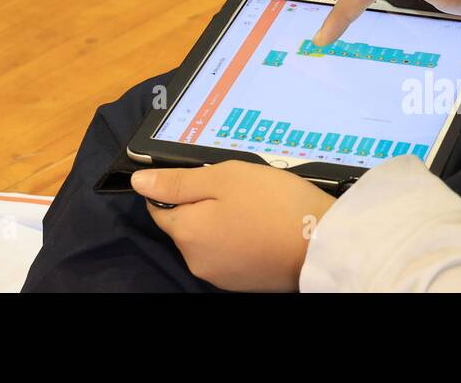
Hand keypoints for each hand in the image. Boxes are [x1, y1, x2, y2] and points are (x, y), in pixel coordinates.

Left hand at [132, 161, 334, 291]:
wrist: (322, 243)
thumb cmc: (271, 202)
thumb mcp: (222, 178)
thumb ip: (178, 182)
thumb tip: (137, 183)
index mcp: (185, 232)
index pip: (159, 206)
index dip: (178, 186)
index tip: (206, 175)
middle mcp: (195, 260)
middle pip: (185, 224)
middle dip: (202, 204)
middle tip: (238, 187)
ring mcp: (220, 276)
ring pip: (207, 239)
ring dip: (220, 222)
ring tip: (254, 206)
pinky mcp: (242, 283)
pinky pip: (228, 253)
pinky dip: (237, 239)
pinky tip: (261, 226)